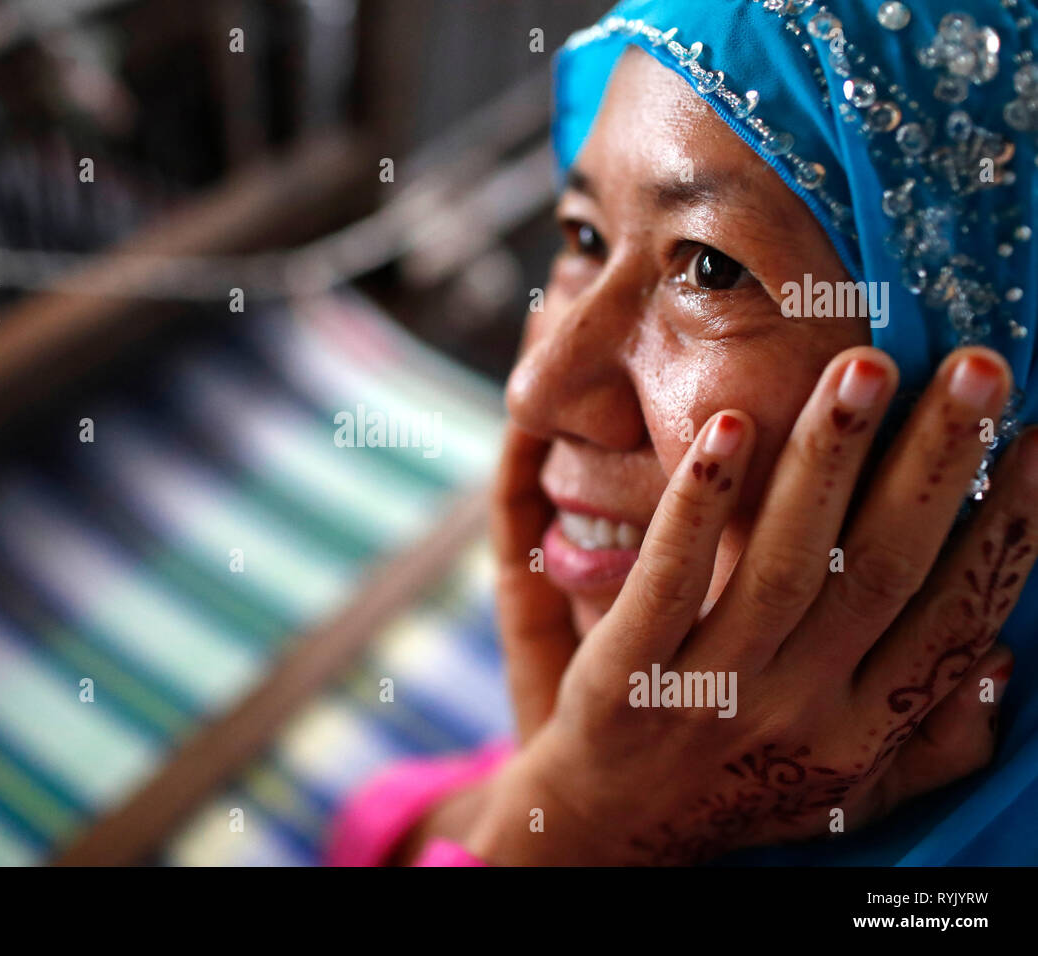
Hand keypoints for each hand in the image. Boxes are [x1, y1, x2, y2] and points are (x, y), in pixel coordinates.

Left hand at [474, 345, 1027, 863]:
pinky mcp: (625, 675)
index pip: (953, 615)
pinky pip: (668, 582)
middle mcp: (799, 711)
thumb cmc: (746, 791)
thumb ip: (934, 740)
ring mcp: (708, 692)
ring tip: (861, 367)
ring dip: (827, 459)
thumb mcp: (856, 792)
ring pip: (783, 562)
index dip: (1003, 527)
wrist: (613, 832)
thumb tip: (999, 656)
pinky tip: (729, 429)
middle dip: (935, 465)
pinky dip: (700, 507)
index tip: (1035, 435)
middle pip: (881, 571)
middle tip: (978, 367)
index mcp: (866, 729)